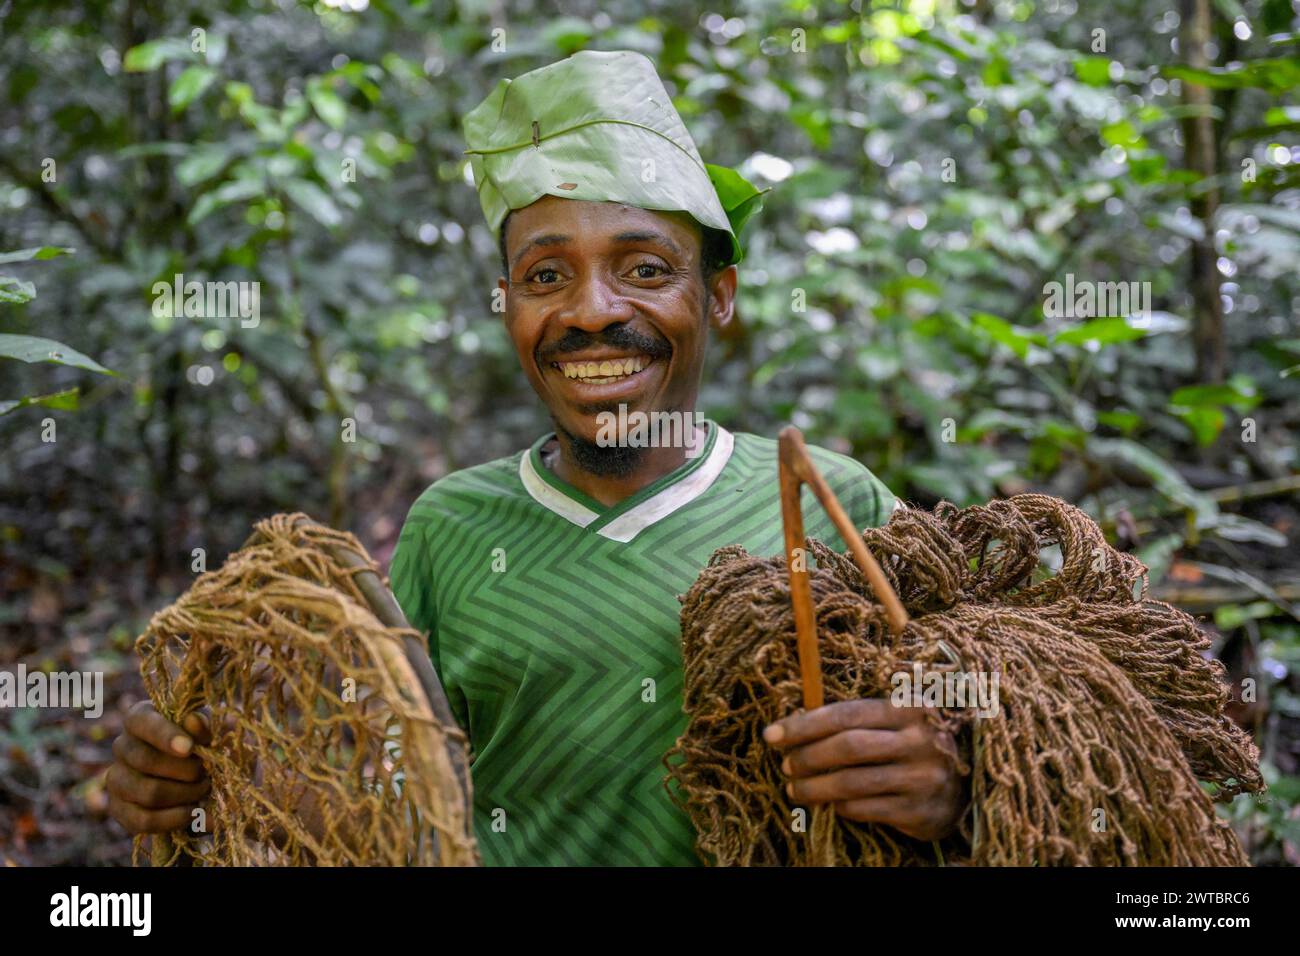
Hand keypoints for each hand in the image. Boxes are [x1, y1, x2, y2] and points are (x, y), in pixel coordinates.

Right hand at [105, 701, 211, 834]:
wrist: (194, 774)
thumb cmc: (199, 742)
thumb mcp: (204, 729)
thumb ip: (201, 726)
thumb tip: (193, 720)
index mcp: (139, 718)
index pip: (143, 722)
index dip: (165, 736)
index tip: (189, 748)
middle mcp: (121, 746)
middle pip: (146, 761)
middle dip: (185, 771)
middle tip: (207, 774)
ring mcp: (115, 778)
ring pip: (147, 792)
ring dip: (184, 794)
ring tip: (202, 791)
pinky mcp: (118, 808)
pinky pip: (142, 820)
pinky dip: (173, 819)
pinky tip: (192, 811)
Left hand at [763, 698, 966, 841]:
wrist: (963, 788)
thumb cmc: (913, 747)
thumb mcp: (894, 723)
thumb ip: (855, 720)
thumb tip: (793, 724)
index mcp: (909, 708)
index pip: (846, 714)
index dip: (804, 724)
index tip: (772, 734)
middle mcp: (920, 740)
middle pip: (848, 746)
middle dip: (807, 757)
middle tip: (785, 765)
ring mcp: (923, 777)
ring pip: (852, 783)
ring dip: (815, 788)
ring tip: (794, 789)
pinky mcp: (920, 811)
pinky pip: (866, 809)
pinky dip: (841, 807)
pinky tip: (830, 804)